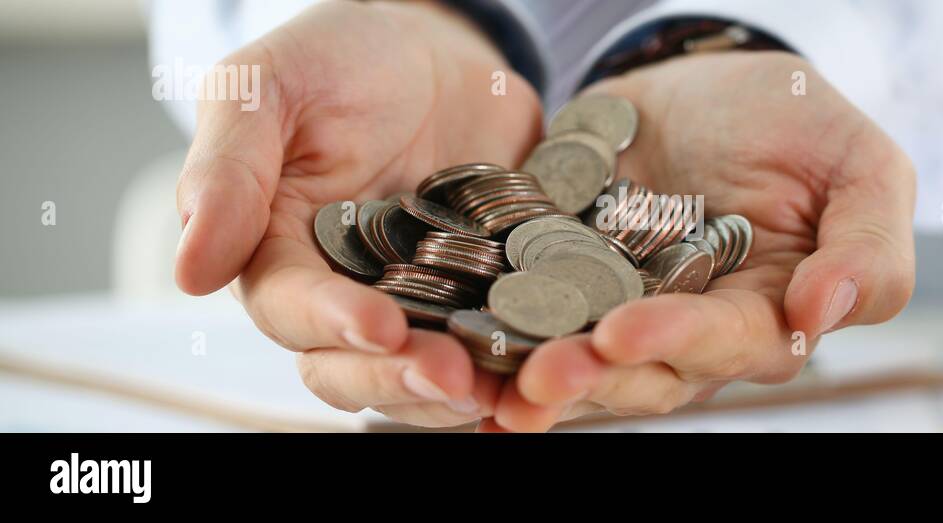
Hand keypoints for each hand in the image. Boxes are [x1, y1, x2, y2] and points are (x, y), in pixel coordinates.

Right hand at [174, 1, 541, 425]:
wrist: (438, 51)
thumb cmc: (340, 59)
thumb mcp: (270, 86)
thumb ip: (228, 169)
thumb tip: (190, 271)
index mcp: (282, 253)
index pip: (293, 309)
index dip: (333, 325)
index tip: (379, 328)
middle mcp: (348, 295)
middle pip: (361, 368)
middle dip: (406, 381)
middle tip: (457, 378)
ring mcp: (423, 303)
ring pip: (433, 375)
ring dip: (471, 392)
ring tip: (516, 392)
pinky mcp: (489, 296)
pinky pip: (504, 344)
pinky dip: (527, 366)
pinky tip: (560, 370)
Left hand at [489, 52, 916, 430]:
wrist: (707, 78)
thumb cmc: (799, 123)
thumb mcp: (861, 166)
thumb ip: (867, 245)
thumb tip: (823, 314)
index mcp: (766, 314)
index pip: (729, 344)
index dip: (679, 342)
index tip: (623, 332)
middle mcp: (688, 329)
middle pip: (642, 372)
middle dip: (589, 376)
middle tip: (537, 375)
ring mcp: (618, 307)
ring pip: (577, 356)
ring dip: (532, 369)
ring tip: (482, 372)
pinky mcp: (560, 276)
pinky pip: (525, 309)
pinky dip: (490, 327)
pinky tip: (450, 338)